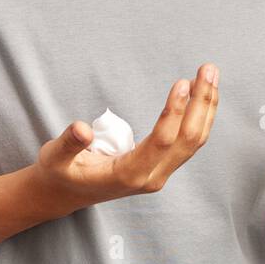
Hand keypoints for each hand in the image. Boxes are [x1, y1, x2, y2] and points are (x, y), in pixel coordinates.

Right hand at [30, 62, 219, 216]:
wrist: (65, 195)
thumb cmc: (60, 173)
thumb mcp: (54, 158)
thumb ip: (68, 144)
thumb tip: (81, 129)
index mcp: (127, 175)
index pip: (161, 142)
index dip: (174, 112)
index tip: (183, 83)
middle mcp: (150, 177)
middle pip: (187, 140)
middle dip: (202, 103)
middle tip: (209, 69)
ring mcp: (159, 174)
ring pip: (194, 141)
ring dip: (206, 107)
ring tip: (210, 74)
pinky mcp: (162, 167)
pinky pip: (189, 142)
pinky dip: (199, 116)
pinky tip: (202, 94)